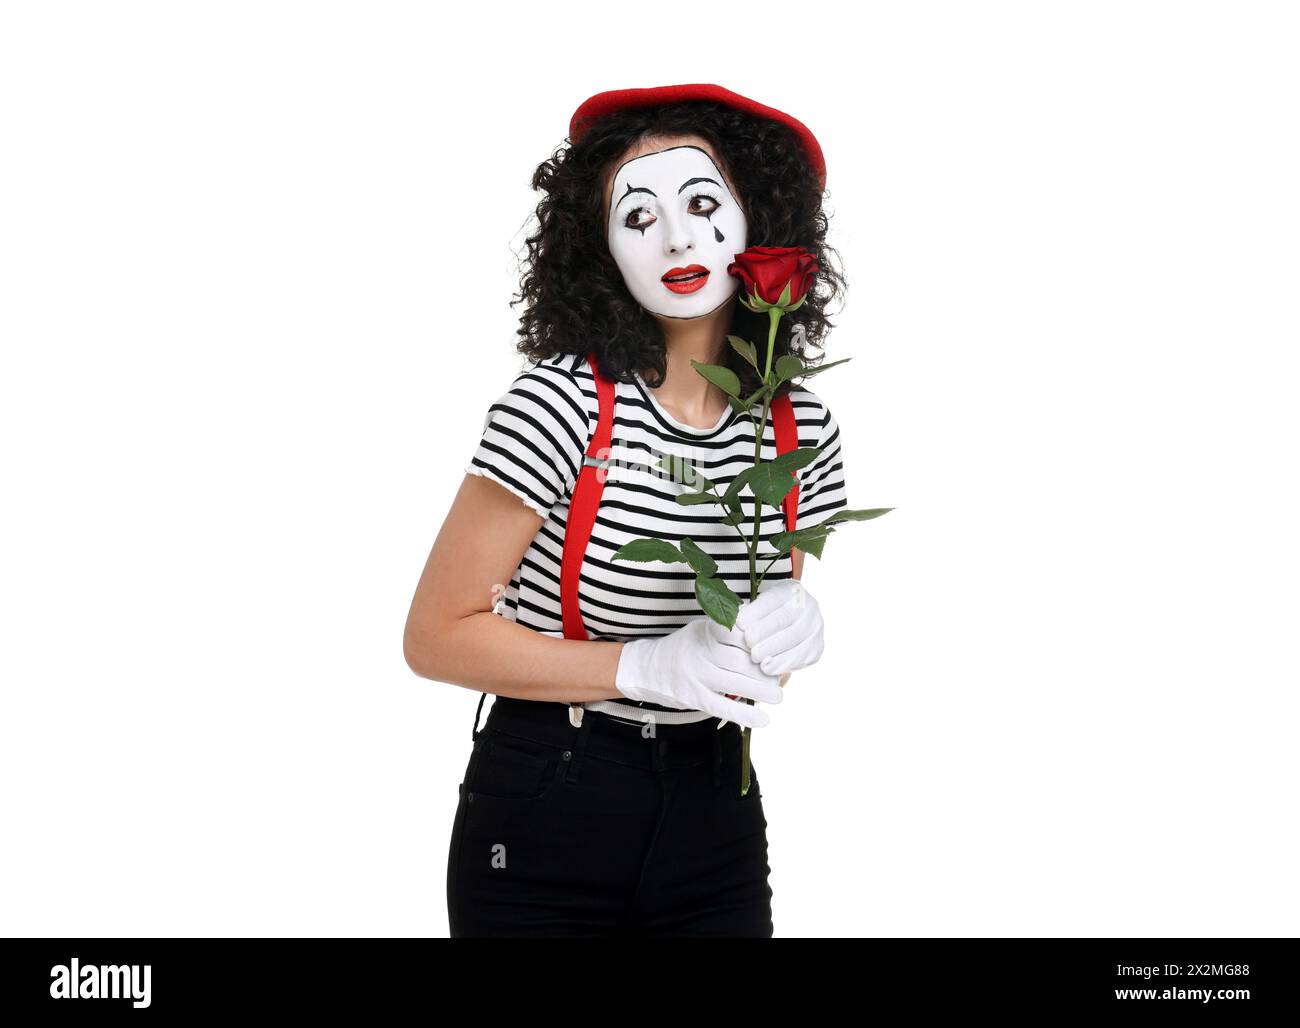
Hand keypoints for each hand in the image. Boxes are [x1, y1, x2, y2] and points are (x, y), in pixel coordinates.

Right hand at [615, 618, 783, 727]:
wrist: (647, 668)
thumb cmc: (686, 649)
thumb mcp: (703, 630)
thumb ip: (730, 630)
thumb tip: (766, 634)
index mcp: (707, 631)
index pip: (740, 634)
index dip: (760, 643)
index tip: (776, 650)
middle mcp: (701, 651)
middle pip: (741, 659)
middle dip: (765, 670)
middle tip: (781, 677)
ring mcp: (696, 675)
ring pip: (735, 682)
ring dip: (761, 691)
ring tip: (778, 697)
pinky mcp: (693, 697)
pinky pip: (722, 707)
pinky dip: (744, 715)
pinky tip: (764, 720)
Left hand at [734, 579, 824, 676]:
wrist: (794, 625)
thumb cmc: (769, 615)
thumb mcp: (762, 605)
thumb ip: (751, 613)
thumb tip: (736, 625)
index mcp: (791, 590)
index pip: (772, 599)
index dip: (755, 612)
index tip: (739, 624)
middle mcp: (808, 606)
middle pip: (784, 619)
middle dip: (763, 632)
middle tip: (748, 643)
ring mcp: (815, 627)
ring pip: (793, 638)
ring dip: (772, 650)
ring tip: (755, 657)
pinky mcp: (817, 648)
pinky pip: (800, 657)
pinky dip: (782, 664)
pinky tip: (767, 668)